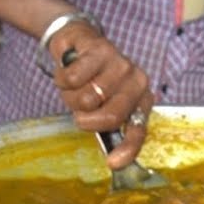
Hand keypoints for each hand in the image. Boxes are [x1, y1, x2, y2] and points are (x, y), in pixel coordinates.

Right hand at [47, 22, 152, 169]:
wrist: (78, 41)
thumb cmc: (90, 79)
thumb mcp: (101, 105)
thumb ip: (106, 124)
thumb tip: (112, 156)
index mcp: (141, 98)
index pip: (138, 129)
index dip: (127, 148)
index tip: (112, 162)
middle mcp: (136, 80)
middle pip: (111, 116)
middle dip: (88, 121)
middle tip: (79, 115)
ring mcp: (120, 63)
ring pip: (86, 99)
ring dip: (71, 96)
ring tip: (75, 85)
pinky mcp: (99, 49)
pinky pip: (73, 79)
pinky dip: (63, 79)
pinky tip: (69, 69)